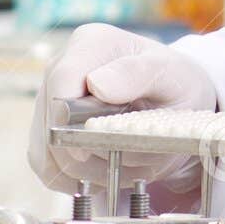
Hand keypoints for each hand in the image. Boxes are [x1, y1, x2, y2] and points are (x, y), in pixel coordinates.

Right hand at [28, 25, 217, 196]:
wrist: (177, 100)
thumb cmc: (177, 84)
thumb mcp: (172, 75)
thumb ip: (137, 75)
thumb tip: (97, 85)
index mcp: (91, 44)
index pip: (61, 83)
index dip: (70, 120)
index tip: (91, 147)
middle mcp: (62, 68)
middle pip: (50, 123)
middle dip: (91, 152)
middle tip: (133, 157)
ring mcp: (50, 98)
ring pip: (46, 151)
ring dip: (87, 170)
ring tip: (125, 164)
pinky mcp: (48, 128)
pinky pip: (47, 166)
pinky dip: (76, 179)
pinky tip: (105, 173)